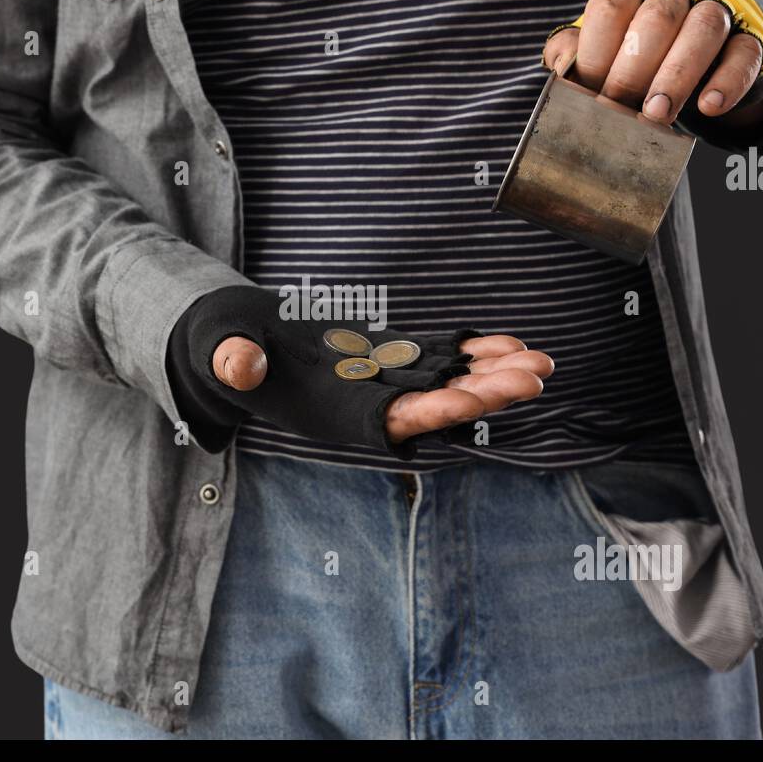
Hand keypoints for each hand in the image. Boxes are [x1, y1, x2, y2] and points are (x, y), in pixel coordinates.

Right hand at [212, 333, 552, 442]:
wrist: (233, 344)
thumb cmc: (223, 354)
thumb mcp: (220, 356)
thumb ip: (232, 363)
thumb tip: (240, 364)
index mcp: (333, 413)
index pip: (389, 419)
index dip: (430, 411)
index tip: (468, 401)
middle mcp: (365, 403)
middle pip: (435, 405)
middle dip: (484, 394)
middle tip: (533, 379)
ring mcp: (381, 379)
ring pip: (446, 381)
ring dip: (493, 375)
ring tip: (542, 363)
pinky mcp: (386, 356)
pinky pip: (436, 357)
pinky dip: (471, 351)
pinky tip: (508, 342)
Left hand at [542, 0, 762, 127]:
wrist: (703, 66)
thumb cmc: (637, 60)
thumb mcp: (601, 54)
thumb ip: (575, 55)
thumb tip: (560, 67)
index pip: (613, 1)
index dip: (597, 48)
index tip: (588, 90)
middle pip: (658, 15)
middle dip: (634, 67)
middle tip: (620, 108)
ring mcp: (719, 11)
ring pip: (704, 28)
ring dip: (677, 74)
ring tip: (657, 113)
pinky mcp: (751, 40)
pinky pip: (744, 54)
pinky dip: (727, 82)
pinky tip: (709, 107)